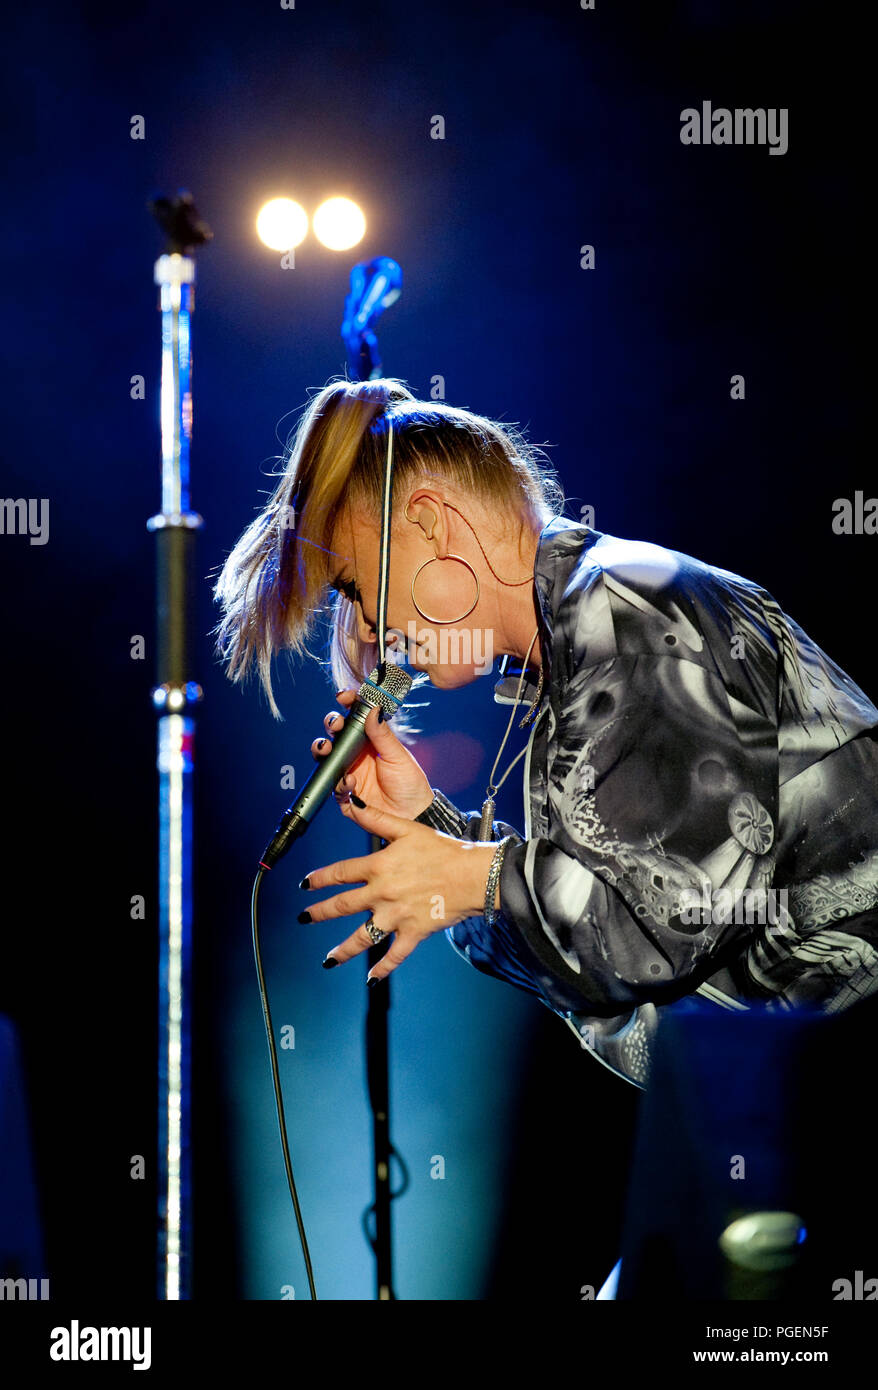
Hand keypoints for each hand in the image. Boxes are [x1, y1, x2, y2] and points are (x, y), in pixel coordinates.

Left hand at [298, 799, 499, 981]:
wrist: (473, 875)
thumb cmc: (444, 849)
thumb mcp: (407, 828)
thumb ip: (375, 818)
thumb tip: (351, 804)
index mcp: (378, 867)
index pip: (340, 873)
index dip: (320, 878)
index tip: (306, 884)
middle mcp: (382, 893)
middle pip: (343, 906)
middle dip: (320, 913)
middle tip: (305, 918)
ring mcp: (396, 915)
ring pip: (363, 937)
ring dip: (343, 950)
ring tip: (329, 960)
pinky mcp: (414, 932)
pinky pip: (395, 955)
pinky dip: (383, 968)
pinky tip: (371, 978)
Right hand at [311, 688, 433, 819]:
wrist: (412, 814)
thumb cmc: (409, 784)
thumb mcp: (397, 756)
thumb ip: (382, 734)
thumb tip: (374, 709)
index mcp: (371, 740)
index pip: (355, 717)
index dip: (348, 704)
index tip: (344, 696)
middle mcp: (356, 754)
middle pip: (336, 733)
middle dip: (331, 724)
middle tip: (335, 725)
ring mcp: (348, 772)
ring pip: (326, 757)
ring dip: (322, 749)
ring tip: (327, 749)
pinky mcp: (345, 794)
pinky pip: (334, 785)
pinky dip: (339, 782)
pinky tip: (350, 781)